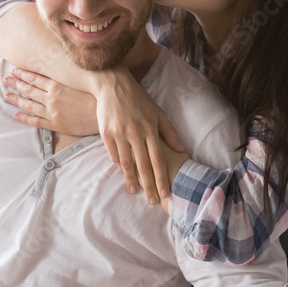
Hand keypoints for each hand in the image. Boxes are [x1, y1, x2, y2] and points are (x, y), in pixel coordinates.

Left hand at [2, 68, 98, 136]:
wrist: (104, 114)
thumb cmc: (96, 95)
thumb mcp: (81, 79)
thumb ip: (68, 73)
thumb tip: (61, 64)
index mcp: (57, 85)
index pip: (35, 78)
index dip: (23, 74)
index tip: (14, 70)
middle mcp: (51, 98)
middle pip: (28, 90)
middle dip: (15, 84)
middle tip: (5, 79)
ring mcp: (52, 112)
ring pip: (28, 105)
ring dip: (15, 99)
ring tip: (5, 95)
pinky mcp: (55, 124)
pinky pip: (35, 121)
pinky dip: (24, 118)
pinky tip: (16, 114)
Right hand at [91, 69, 185, 205]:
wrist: (113, 84)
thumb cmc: (138, 99)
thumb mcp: (157, 112)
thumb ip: (169, 132)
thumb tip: (181, 150)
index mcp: (150, 129)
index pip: (158, 160)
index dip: (162, 178)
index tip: (166, 193)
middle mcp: (135, 133)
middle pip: (143, 165)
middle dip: (149, 185)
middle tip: (152, 201)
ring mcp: (119, 134)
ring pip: (127, 163)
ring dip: (131, 179)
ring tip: (135, 192)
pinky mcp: (106, 133)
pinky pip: (113, 153)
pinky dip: (119, 164)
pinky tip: (123, 173)